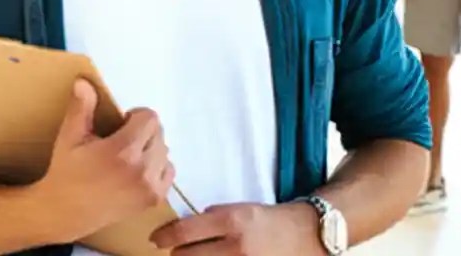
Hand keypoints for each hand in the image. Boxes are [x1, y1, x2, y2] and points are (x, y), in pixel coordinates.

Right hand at [34, 79, 174, 242]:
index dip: (135, 116)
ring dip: (151, 148)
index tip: (121, 123)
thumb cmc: (66, 172)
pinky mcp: (153, 200)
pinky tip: (137, 169)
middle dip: (143, 131)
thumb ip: (81, 107)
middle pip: (159, 133)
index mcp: (122, 151)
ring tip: (129, 156)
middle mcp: (142, 170)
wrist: (64, 212)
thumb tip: (84, 82)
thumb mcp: (69, 137)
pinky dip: (158, 166)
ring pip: (165, 151)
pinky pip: (169, 171)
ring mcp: (150, 187)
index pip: (150, 118)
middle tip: (121, 139)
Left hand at [150, 202, 320, 254]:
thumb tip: (184, 229)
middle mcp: (235, 246)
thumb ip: (212, 218)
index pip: (184, 232)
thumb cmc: (269, 220)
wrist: (305, 235)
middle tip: (175, 251)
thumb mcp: (239, 209)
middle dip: (177, 254)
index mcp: (230, 221)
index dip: (164, 236)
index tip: (155, 239)